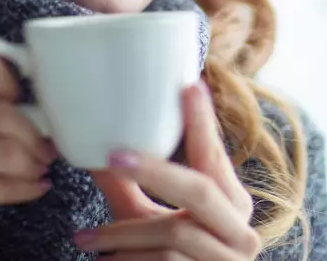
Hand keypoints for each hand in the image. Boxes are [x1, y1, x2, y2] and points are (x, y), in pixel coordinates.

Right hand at [0, 50, 56, 260]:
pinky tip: (34, 186)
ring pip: (9, 148)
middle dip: (33, 127)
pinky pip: (7, 184)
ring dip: (35, 160)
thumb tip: (21, 79)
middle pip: (0, 110)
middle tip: (42, 141)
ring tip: (38, 165)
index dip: (7, 77)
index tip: (20, 95)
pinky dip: (29, 186)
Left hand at [80, 83, 261, 259]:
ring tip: (85, 240)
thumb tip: (91, 149)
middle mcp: (242, 235)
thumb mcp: (152, 225)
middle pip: (200, 190)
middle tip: (115, 155)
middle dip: (155, 169)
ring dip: (123, 234)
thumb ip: (131, 190)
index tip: (189, 85)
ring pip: (175, 233)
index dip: (203, 122)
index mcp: (234, 207)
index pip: (216, 156)